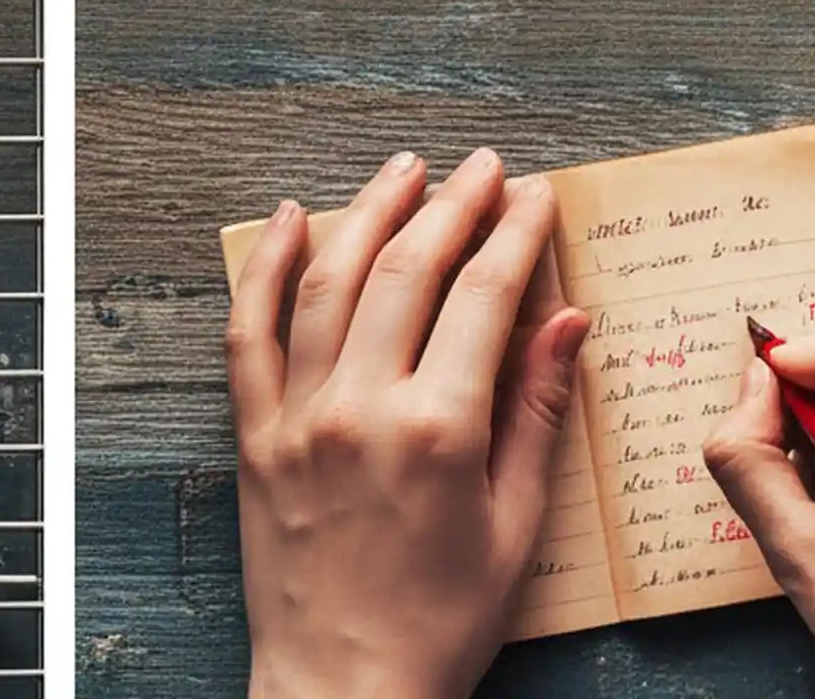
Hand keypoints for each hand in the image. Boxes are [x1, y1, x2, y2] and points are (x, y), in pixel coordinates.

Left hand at [225, 148, 589, 698]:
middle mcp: (361, 408)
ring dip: (369, 211)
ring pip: (330, 280)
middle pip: (408, 269)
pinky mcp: (255, 435)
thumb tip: (566, 321)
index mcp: (437, 431)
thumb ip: (534, 411)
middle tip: (485, 167)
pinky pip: (248, 332)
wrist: (343, 689)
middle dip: (454, 205)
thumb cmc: (441, 622)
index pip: (484, 297)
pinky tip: (287, 221)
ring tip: (406, 169)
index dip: (515, 234)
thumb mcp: (514, 523)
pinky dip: (265, 268)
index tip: (534, 196)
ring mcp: (298, 417)